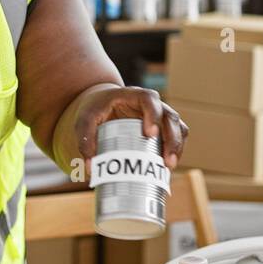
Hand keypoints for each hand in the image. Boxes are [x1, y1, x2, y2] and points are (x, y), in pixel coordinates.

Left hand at [71, 85, 187, 168]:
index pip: (150, 99)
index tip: (150, 134)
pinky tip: (167, 168)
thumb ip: (84, 140)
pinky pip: (176, 137)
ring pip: (178, 128)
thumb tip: (91, 168)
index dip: (153, 115)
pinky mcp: (162, 128)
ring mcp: (160, 116)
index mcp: (134, 95)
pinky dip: (175, 151)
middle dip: (172, 139)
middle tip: (165, 161)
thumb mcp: (84, 120)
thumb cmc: (94, 109)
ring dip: (177, 147)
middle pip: (170, 117)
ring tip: (168, 167)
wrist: (102, 104)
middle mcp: (153, 104)